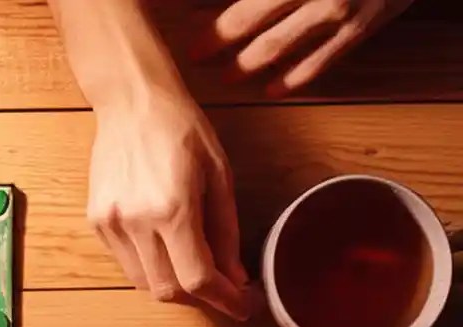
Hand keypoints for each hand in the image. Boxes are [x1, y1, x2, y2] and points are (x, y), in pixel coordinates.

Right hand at [88, 90, 255, 319]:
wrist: (131, 102)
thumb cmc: (182, 129)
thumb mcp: (219, 176)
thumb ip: (226, 232)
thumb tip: (235, 276)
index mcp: (173, 209)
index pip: (198, 279)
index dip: (225, 301)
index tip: (244, 307)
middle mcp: (137, 223)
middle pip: (168, 290)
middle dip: (199, 297)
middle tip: (223, 287)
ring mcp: (112, 223)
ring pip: (144, 282)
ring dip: (172, 284)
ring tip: (193, 265)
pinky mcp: (97, 221)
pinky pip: (125, 262)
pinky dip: (149, 265)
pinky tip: (164, 244)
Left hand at [194, 0, 415, 94]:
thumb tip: (233, 3)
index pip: (245, 4)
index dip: (216, 20)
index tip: (193, 35)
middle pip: (249, 18)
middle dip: (216, 39)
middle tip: (195, 54)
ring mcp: (338, 10)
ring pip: (277, 45)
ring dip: (245, 64)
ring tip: (226, 77)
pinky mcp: (361, 28)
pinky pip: (321, 61)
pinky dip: (293, 79)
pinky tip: (272, 90)